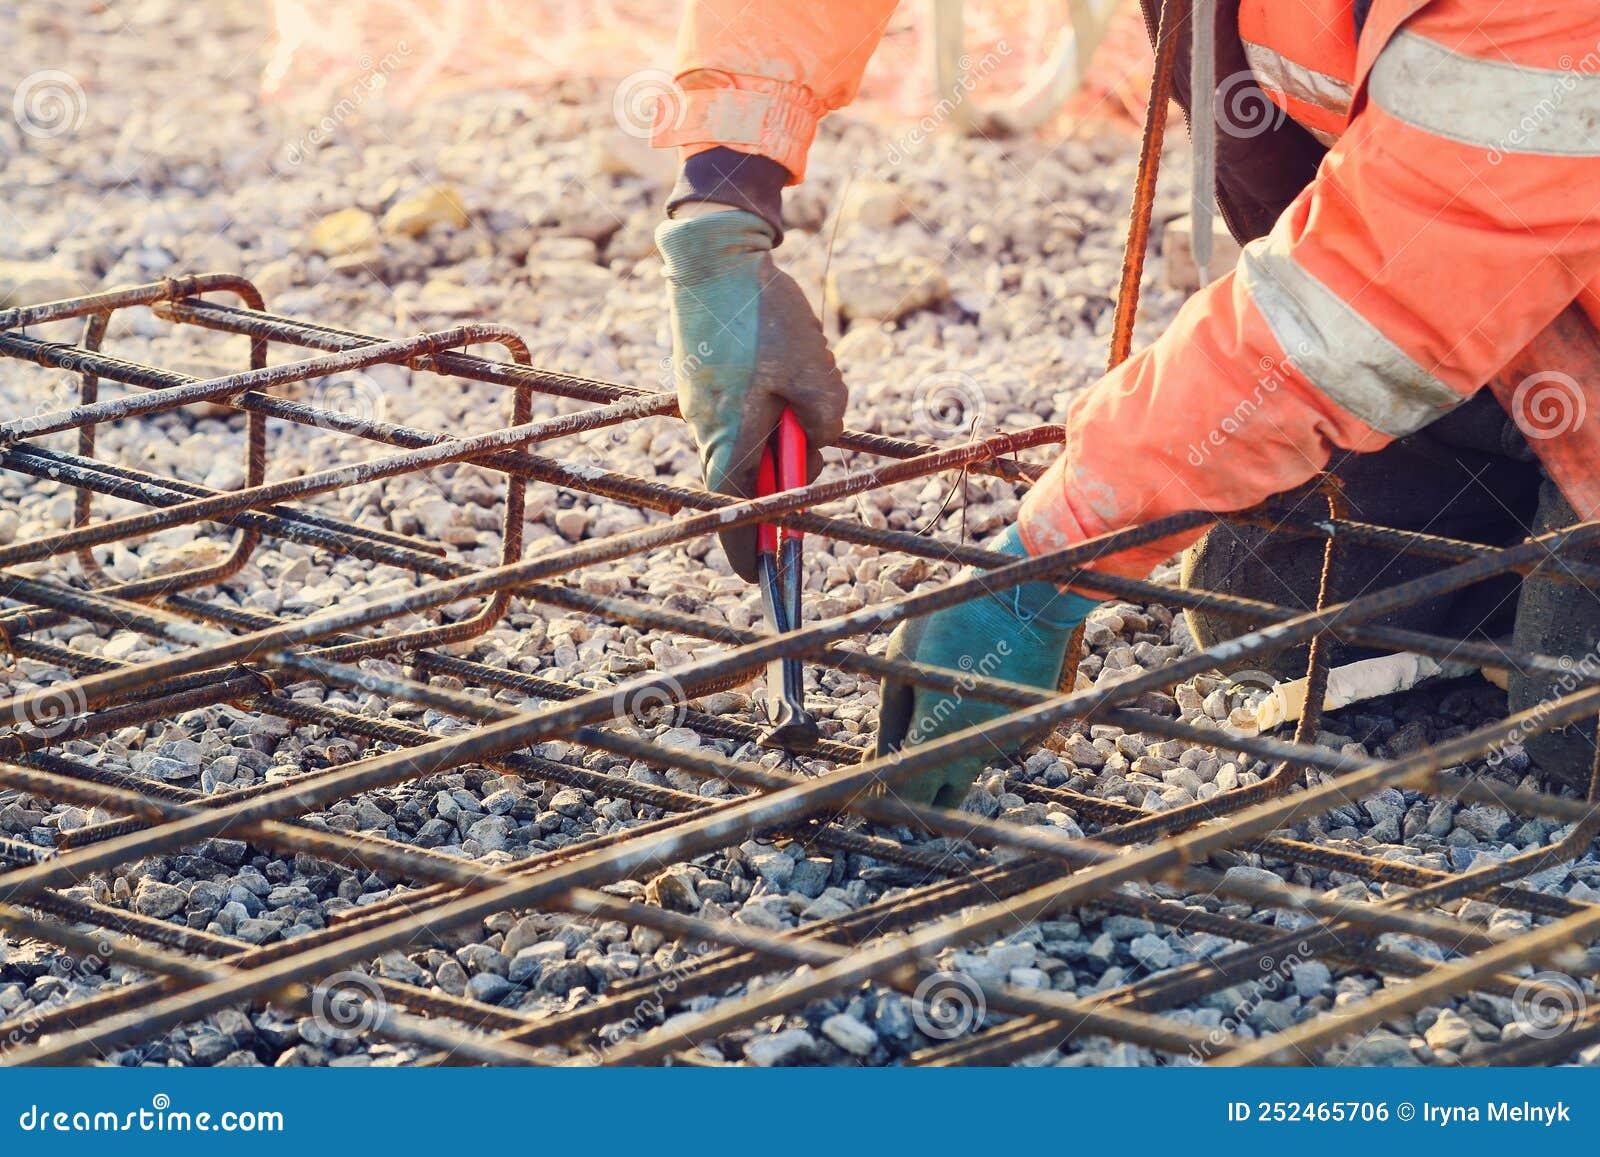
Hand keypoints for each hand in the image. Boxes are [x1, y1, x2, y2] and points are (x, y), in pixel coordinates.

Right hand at [656, 207, 846, 580]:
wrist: (714, 254)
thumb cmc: (765, 316)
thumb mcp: (819, 374)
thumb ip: (826, 422)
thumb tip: (816, 440)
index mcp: (729, 436)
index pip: (734, 512)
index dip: (750, 548)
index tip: (762, 579)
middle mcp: (706, 426)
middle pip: (748, 476)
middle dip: (785, 468)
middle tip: (811, 437)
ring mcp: (699, 402)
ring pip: (748, 438)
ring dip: (780, 427)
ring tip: (800, 377)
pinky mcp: (703, 379)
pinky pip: (739, 410)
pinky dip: (766, 404)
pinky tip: (781, 363)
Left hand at [875, 526, 1097, 807]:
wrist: (1025, 600)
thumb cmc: (952, 621)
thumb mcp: (902, 662)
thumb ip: (889, 717)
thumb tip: (879, 756)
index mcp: (935, 736)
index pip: (906, 796)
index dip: (883, 795)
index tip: (870, 780)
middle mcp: (972, 751)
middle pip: (941, 803)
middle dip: (915, 796)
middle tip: (896, 767)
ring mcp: (1002, 743)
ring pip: (965, 775)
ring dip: (943, 764)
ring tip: (928, 719)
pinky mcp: (1022, 730)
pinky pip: (986, 747)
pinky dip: (969, 738)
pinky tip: (960, 702)